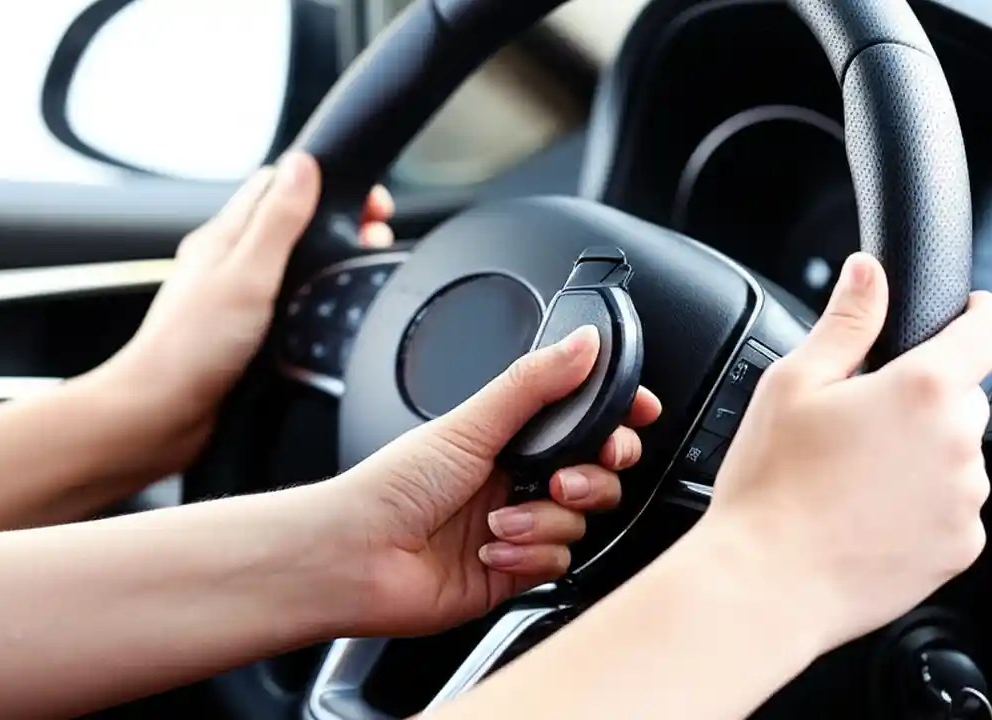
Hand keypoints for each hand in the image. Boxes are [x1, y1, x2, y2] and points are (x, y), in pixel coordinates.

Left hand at [101, 152, 395, 474]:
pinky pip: (287, 303)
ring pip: (290, 264)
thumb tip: (303, 164)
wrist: (162, 416)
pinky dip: (313, 300)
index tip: (367, 204)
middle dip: (335, 222)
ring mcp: (235, 298)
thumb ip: (278, 219)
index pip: (277, 184)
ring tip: (357, 271)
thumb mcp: (247, 272)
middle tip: (371, 239)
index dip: (325, 183)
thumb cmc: (191, 349)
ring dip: (325, 262)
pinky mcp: (244, 334)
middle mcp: (227, 262)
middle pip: (290, 222)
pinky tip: (328, 315)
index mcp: (224, 236)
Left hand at [329, 326, 661, 637]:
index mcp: (510, 433)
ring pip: (582, 521)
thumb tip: (584, 342)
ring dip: (545, 522)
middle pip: (599, 473)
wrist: (355, 559)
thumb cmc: (391, 487)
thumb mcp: (471, 423)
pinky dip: (529, 556)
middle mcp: (519, 477)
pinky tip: (490, 551)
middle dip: (593, 476)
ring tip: (500, 521)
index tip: (636, 412)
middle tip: (564, 478)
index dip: (618, 416)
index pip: (585, 417)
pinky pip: (559, 562)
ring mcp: (520, 524)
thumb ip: (535, 383)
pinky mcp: (516, 569)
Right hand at [698, 253, 991, 649]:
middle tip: (859, 422)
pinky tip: (867, 515)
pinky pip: (952, 509)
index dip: (981, 313)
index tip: (966, 316)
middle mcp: (960, 442)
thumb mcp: (794, 382)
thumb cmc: (772, 485)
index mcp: (924, 389)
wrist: (766, 583)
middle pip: (964, 399)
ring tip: (855, 478)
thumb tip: (870, 272)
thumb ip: (847, 320)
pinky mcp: (962, 548)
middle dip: (924, 400)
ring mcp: (966, 500)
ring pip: (957, 456)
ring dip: (923, 456)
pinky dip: (922, 506)